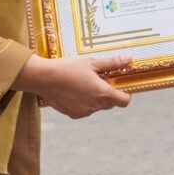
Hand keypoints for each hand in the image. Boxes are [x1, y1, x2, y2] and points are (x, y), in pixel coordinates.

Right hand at [13, 52, 131, 118]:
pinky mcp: (73, 114)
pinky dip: (83, 102)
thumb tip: (130, 59)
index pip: (124, 101)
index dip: (125, 93)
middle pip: (110, 103)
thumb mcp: (92, 63)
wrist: (43, 78)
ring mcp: (84, 112)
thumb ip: (112, 63)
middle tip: (98, 79)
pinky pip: (84, 109)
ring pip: (96, 106)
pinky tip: (73, 91)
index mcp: (103, 93)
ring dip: (94, 98)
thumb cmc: (68, 68)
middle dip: (108, 93)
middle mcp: (96, 106)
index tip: (119, 85)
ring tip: (82, 83)